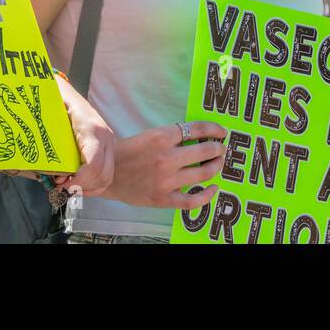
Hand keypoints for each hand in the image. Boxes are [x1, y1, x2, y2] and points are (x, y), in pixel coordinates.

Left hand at [52, 75, 114, 195]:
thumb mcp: (47, 112)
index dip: (79, 181)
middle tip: (60, 186)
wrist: (62, 89)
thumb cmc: (53, 98)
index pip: (93, 164)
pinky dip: (92, 185)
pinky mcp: (106, 146)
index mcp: (91, 128)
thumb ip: (44, 135)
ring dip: (86, 188)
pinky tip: (76, 184)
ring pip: (106, 177)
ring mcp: (108, 141)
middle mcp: (105, 136)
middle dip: (81, 187)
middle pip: (102, 175)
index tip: (60, 184)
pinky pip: (106, 174)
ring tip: (66, 185)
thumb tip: (37, 166)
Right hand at [105, 121, 226, 209]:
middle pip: (204, 150)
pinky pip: (192, 200)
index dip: (214, 129)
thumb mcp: (150, 135)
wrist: (107, 173)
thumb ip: (172, 136)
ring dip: (216, 166)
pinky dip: (207, 195)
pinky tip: (214, 188)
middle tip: (222, 148)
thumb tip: (199, 136)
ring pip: (203, 173)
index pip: (197, 129)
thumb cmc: (129, 151)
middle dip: (218, 148)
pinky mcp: (163, 198)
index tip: (222, 132)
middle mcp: (166, 158)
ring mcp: (166, 180)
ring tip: (219, 163)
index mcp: (162, 137)